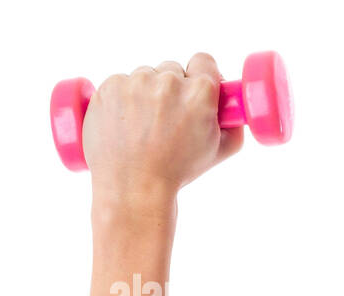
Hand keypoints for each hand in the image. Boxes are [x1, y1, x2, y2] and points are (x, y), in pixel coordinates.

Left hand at [83, 52, 243, 206]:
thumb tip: (234, 108)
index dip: (202, 75)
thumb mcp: (218, 152)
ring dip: (146, 94)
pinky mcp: (109, 87)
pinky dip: (124, 99)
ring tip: (144, 127)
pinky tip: (127, 123)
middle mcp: (168, 81)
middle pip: (173, 70)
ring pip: (145, 77)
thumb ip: (233, 125)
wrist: (133, 187)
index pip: (204, 61)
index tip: (196, 90)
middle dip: (173, 90)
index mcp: (199, 93)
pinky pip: (121, 83)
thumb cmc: (176, 171)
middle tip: (169, 119)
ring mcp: (135, 82)